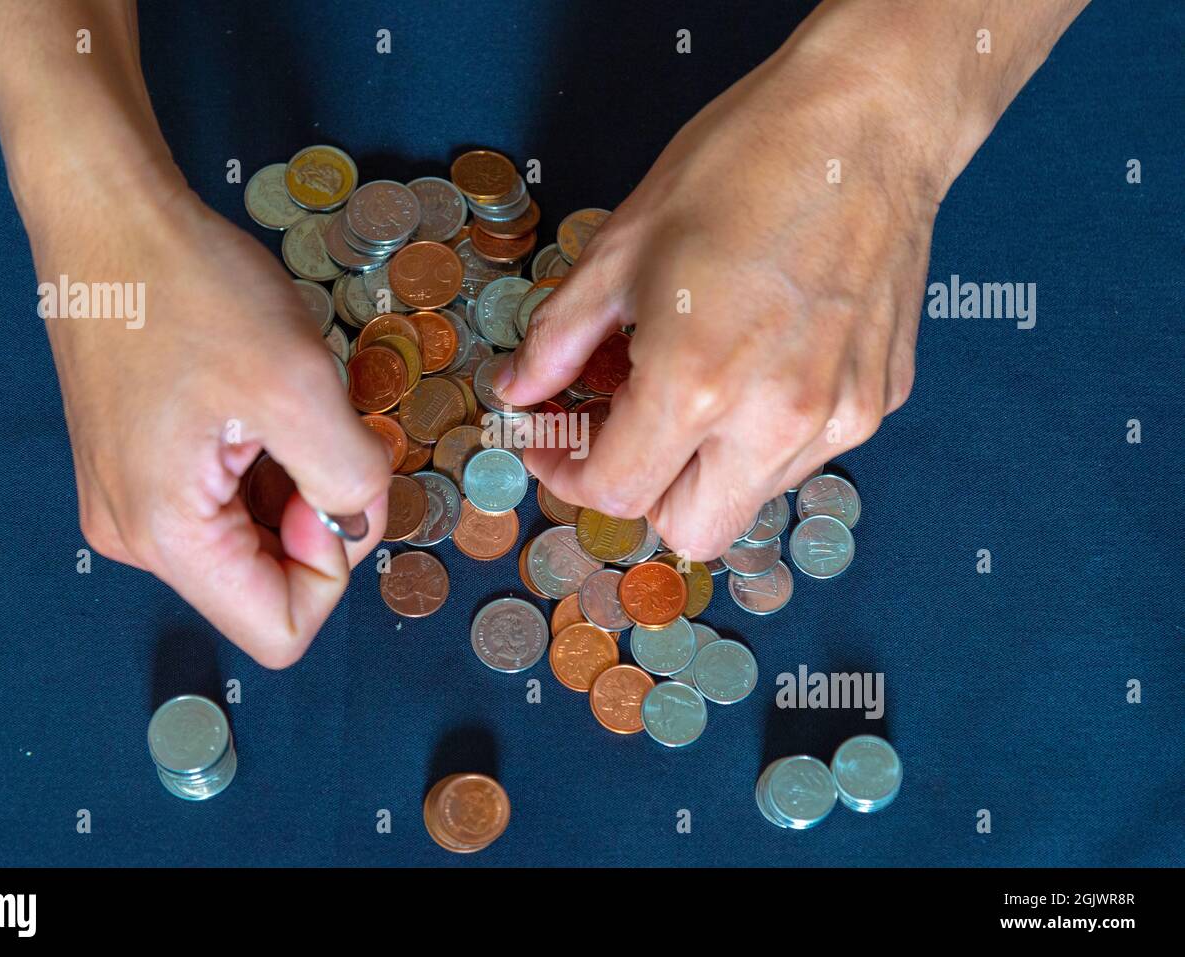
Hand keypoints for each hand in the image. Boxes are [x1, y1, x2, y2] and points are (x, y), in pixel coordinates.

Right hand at [32, 177, 389, 666]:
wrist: (109, 215)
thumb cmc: (192, 288)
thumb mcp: (297, 383)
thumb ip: (348, 475)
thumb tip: (362, 517)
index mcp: (167, 537)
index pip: (282, 630)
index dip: (333, 565)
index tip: (329, 477)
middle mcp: (138, 538)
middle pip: (266, 583)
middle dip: (317, 516)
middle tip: (316, 425)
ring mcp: (134, 502)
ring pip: (254, 537)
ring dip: (295, 481)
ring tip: (282, 402)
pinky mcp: (141, 466)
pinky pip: (228, 498)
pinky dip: (269, 461)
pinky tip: (264, 397)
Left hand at [497, 23, 947, 560]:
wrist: (869, 121)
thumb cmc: (742, 165)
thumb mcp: (620, 247)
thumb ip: (557, 339)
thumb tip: (518, 391)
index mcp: (697, 385)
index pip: (614, 492)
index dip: (565, 475)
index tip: (553, 441)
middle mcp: (774, 422)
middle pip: (687, 530)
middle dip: (641, 492)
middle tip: (615, 429)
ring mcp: (838, 417)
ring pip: (749, 496)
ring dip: (702, 464)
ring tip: (687, 381)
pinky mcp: (878, 400)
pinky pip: (802, 452)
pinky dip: (760, 432)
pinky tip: (751, 360)